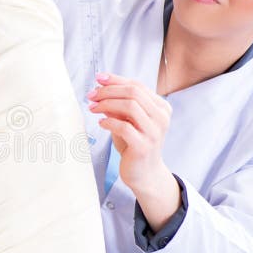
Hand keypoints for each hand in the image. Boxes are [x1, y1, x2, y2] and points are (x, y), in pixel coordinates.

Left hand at [86, 73, 172, 194]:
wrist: (144, 173)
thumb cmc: (134, 144)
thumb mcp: (127, 120)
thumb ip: (118, 105)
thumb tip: (99, 89)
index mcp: (161, 107)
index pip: (137, 85)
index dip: (116, 80)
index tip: (98, 78)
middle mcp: (161, 117)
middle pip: (133, 92)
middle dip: (108, 91)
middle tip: (91, 95)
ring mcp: (154, 132)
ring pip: (130, 106)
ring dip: (107, 104)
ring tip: (93, 108)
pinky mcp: (144, 146)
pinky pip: (124, 127)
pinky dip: (109, 122)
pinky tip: (101, 123)